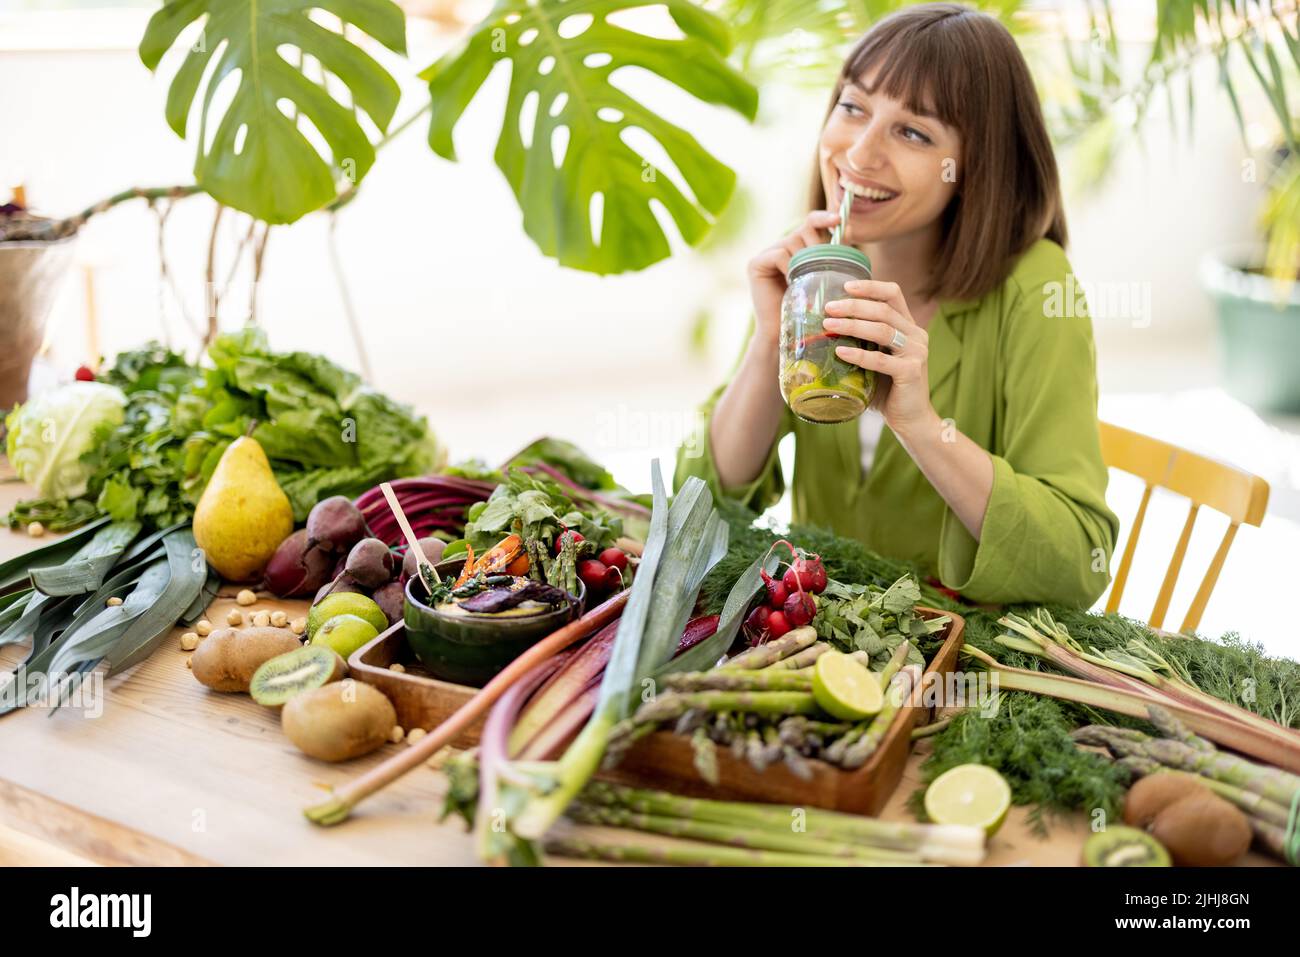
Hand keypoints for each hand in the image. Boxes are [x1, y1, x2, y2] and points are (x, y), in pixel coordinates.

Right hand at [746, 210, 840, 354]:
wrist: (785, 334)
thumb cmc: (809, 310)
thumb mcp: (824, 276)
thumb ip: (833, 254)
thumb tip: (850, 228)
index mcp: (797, 248)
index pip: (810, 223)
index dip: (824, 218)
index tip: (839, 219)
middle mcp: (780, 247)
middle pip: (803, 230)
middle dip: (817, 246)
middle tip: (822, 266)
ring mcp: (766, 254)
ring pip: (792, 241)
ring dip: (805, 260)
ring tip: (806, 280)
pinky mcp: (755, 263)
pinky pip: (779, 254)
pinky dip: (789, 267)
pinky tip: (792, 283)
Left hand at [823, 279, 936, 437]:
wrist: (910, 419)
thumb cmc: (887, 388)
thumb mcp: (875, 359)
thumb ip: (861, 343)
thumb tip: (823, 329)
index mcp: (908, 327)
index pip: (893, 294)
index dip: (870, 287)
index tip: (845, 286)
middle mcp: (915, 335)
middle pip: (884, 310)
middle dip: (854, 306)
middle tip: (829, 308)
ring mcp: (916, 353)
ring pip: (883, 330)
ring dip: (853, 326)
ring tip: (829, 325)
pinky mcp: (911, 372)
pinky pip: (882, 360)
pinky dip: (859, 355)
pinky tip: (841, 352)